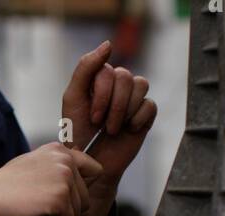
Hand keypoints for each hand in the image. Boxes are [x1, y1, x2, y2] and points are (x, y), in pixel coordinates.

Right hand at [0, 143, 102, 215]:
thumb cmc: (3, 185)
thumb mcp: (33, 165)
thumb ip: (56, 168)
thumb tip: (82, 175)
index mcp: (59, 151)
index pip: (94, 169)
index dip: (82, 188)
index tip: (64, 198)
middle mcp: (65, 161)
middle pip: (86, 197)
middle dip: (67, 210)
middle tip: (43, 211)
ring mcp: (63, 179)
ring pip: (79, 212)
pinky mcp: (59, 199)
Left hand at [61, 41, 157, 215]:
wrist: (91, 162)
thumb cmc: (78, 131)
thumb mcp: (74, 98)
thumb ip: (86, 68)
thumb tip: (109, 44)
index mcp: (99, 78)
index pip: (108, 71)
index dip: (101, 95)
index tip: (92, 117)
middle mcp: (118, 84)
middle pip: (126, 77)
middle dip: (112, 105)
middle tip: (101, 125)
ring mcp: (133, 98)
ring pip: (141, 86)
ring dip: (124, 112)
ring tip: (112, 129)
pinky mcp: (145, 115)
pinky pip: (150, 105)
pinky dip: (137, 119)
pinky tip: (128, 130)